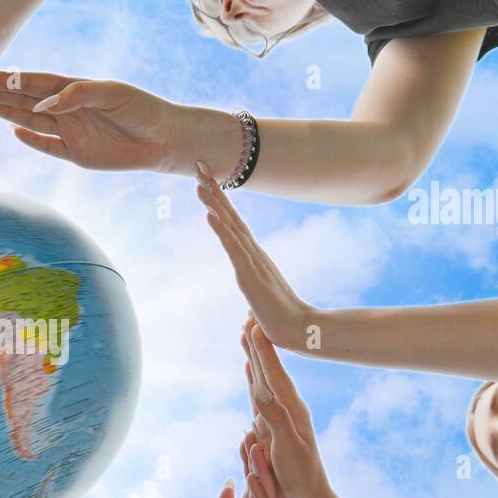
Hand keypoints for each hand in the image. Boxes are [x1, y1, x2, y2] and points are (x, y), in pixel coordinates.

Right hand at [0, 72, 190, 172]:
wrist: (163, 140)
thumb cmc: (142, 110)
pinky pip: (49, 147)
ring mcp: (71, 132)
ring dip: (8, 113)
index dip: (9, 80)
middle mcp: (69, 109)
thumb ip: (79, 95)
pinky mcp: (77, 154)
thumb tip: (46, 103)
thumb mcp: (113, 94)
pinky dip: (32, 140)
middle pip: (26, 100)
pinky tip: (15, 131)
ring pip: (32, 121)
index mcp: (75, 89)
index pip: (35, 83)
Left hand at [189, 432, 277, 497]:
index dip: (251, 458)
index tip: (248, 433)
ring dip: (262, 468)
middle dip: (260, 456)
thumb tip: (229, 483)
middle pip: (263, 483)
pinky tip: (252, 472)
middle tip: (257, 427)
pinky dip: (260, 491)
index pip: (253, 482)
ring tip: (257, 443)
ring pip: (267, 493)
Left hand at [197, 167, 316, 349]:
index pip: (233, 223)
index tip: (205, 180)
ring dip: (215, 204)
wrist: (299, 331)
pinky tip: (210, 215)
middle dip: (214, 192)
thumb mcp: (260, 296)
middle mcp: (253, 253)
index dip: (219, 200)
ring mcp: (252, 263)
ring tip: (200, 184)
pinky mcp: (250, 276)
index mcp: (253, 255)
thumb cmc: (279, 315)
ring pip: (230, 228)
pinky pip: (233, 249)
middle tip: (198, 166)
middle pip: (230, 217)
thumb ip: (255, 289)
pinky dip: (221, 231)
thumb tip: (248, 301)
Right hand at [242, 319, 329, 497]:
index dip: (261, 348)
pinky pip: (260, 393)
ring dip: (254, 355)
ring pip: (262, 377)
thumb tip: (259, 389)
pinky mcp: (274, 424)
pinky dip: (254, 377)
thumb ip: (274, 417)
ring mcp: (280, 414)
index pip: (272, 372)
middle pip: (268, 367)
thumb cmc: (299, 476)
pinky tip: (252, 373)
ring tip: (247, 335)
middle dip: (257, 343)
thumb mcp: (287, 447)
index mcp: (290, 408)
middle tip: (247, 316)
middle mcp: (286, 406)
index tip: (252, 324)